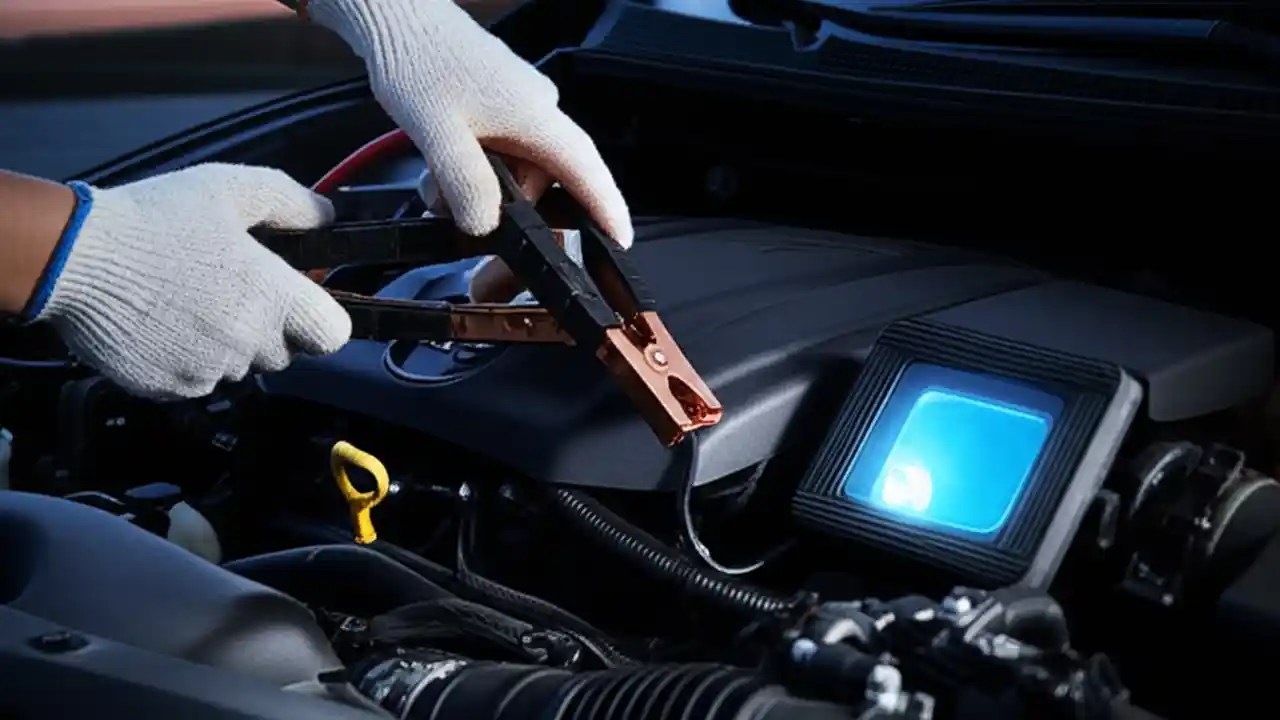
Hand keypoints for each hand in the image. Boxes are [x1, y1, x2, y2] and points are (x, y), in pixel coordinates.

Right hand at [35, 164, 348, 398]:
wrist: (73, 258)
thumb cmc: (153, 221)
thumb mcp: (231, 189)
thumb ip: (292, 203)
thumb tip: (325, 218)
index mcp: (274, 299)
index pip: (333, 334)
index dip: (320, 317)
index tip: (299, 300)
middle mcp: (248, 344)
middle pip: (285, 350)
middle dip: (269, 325)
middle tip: (230, 287)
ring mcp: (209, 371)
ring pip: (240, 366)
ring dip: (228, 342)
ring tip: (190, 299)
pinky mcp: (171, 388)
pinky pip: (198, 379)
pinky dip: (188, 357)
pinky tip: (165, 321)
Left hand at [308, 0, 633, 246]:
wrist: (393, 16)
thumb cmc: (416, 59)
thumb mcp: (435, 132)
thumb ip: (464, 183)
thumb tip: (486, 225)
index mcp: (534, 115)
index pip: (586, 172)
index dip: (607, 212)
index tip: (619, 246)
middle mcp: (535, 111)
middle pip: (545, 188)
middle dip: (515, 230)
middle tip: (489, 279)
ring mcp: (516, 108)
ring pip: (514, 176)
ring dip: (481, 201)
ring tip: (438, 206)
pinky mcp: (495, 107)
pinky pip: (497, 157)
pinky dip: (472, 178)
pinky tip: (439, 182)